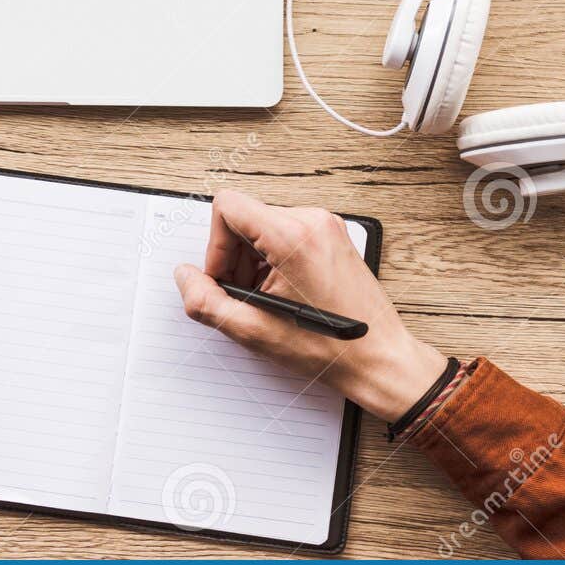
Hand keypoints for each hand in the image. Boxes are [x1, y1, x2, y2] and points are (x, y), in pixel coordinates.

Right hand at [173, 190, 444, 422]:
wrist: (379, 358)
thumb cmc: (330, 348)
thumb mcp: (252, 330)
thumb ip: (206, 301)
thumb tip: (185, 277)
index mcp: (292, 236)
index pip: (228, 206)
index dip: (215, 245)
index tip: (223, 277)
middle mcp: (312, 221)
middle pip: (245, 218)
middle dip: (234, 258)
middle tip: (243, 297)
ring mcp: (326, 226)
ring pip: (263, 227)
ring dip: (253, 262)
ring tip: (265, 300)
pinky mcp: (332, 236)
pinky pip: (286, 234)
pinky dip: (273, 261)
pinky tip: (282, 294)